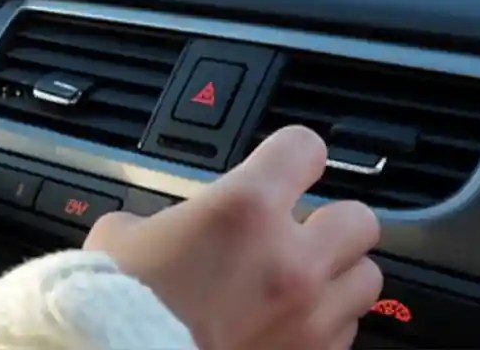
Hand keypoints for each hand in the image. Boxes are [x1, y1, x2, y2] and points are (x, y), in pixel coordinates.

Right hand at [84, 126, 381, 349]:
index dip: (292, 156)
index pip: (305, 149)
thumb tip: (167, 222)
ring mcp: (310, 319)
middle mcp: (292, 261)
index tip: (286, 167)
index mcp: (244, 210)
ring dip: (338, 278)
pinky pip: (346, 334)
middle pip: (358, 219)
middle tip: (301, 235)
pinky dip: (325, 327)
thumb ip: (163, 217)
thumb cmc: (116, 313)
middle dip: (331, 224)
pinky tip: (289, 325)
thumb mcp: (121, 240)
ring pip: (364, 279)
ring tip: (302, 285)